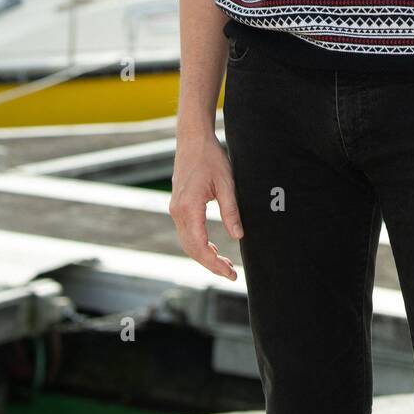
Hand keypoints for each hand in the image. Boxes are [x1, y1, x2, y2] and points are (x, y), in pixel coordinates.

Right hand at [169, 135, 243, 280]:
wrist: (192, 140)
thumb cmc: (211, 158)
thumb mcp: (227, 183)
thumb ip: (231, 211)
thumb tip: (238, 236)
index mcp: (189, 208)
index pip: (200, 246)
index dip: (215, 264)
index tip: (231, 273)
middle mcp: (178, 212)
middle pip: (191, 249)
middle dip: (211, 264)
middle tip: (231, 273)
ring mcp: (175, 209)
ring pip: (187, 242)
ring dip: (204, 256)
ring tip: (225, 265)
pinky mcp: (178, 206)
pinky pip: (186, 233)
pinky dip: (198, 245)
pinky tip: (213, 249)